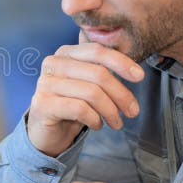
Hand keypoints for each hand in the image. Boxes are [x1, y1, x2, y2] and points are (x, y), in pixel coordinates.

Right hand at [27, 36, 143, 156]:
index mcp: (65, 53)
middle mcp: (53, 64)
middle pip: (98, 74)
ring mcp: (45, 84)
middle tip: (133, 111)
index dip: (121, 62)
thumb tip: (135, 69)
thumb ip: (103, 69)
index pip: (97, 50)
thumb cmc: (71, 105)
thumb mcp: (88, 84)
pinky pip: (79, 109)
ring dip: (110, 111)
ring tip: (116, 122)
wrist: (47, 131)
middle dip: (121, 94)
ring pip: (91, 93)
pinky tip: (96, 125)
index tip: (139, 77)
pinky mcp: (42, 104)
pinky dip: (94, 119)